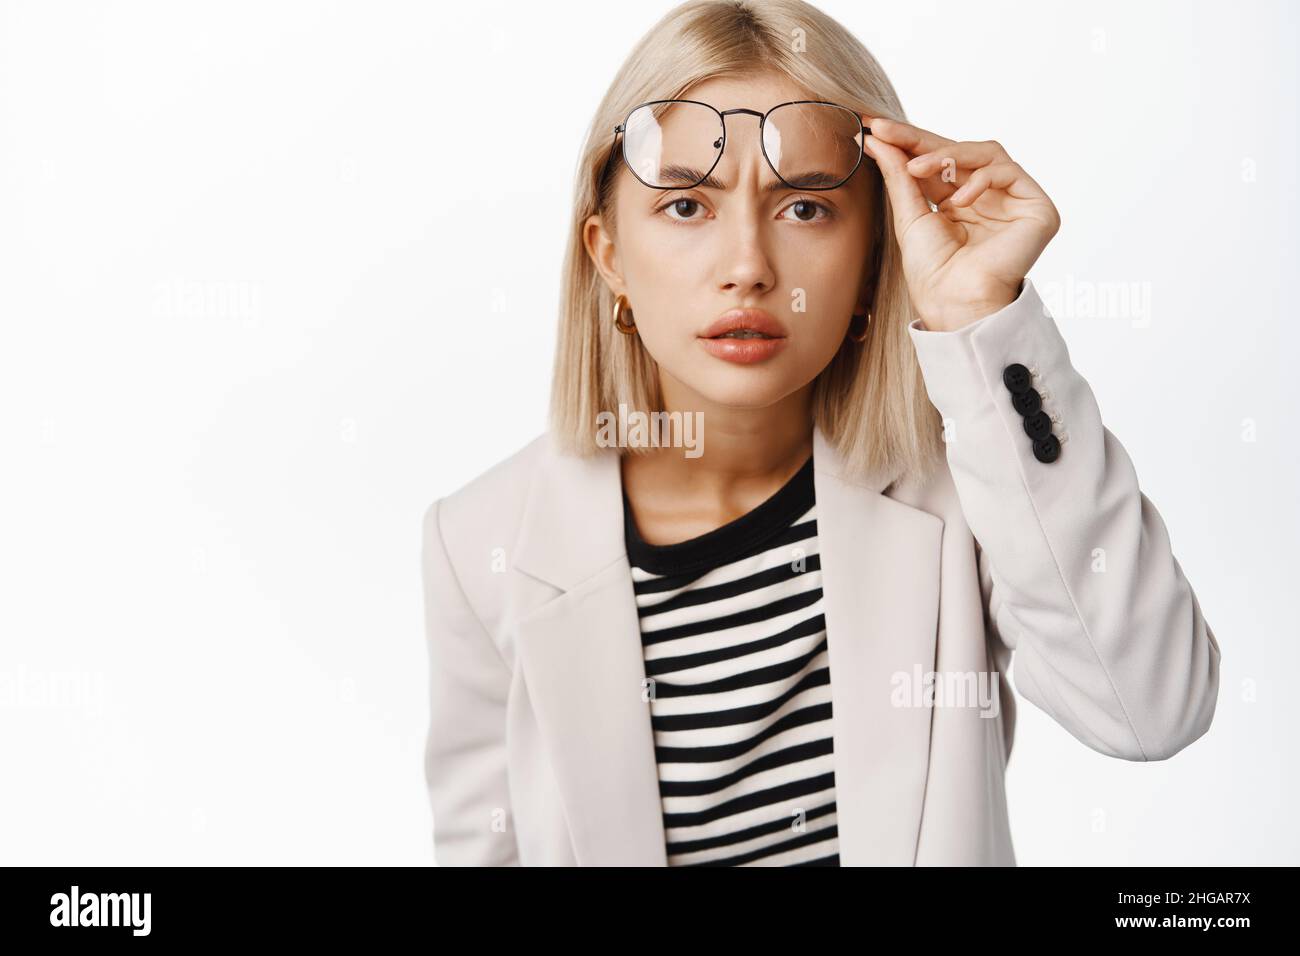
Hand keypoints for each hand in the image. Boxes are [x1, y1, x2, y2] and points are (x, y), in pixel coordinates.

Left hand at [861, 116, 1060, 331]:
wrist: (953, 301)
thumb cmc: (932, 271)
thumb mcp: (909, 214)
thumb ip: (898, 174)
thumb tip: (878, 138)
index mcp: (960, 202)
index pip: (939, 161)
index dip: (910, 142)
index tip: (878, 127)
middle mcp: (989, 198)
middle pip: (960, 152)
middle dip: (922, 140)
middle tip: (889, 131)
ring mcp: (1013, 202)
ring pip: (986, 153)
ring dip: (949, 154)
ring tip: (918, 168)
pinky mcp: (1037, 208)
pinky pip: (1009, 171)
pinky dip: (981, 178)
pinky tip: (959, 200)